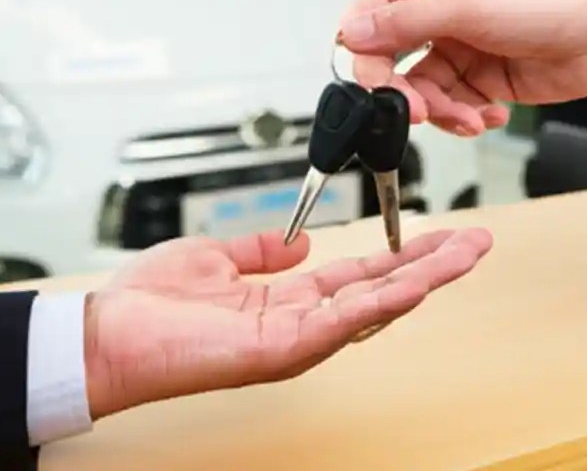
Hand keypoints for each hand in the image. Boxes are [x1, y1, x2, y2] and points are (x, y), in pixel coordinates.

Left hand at [83, 228, 492, 419]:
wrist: (108, 334)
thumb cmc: (151, 305)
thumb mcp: (216, 259)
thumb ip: (260, 250)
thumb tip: (298, 241)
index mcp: (289, 301)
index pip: (362, 274)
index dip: (404, 253)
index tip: (442, 234)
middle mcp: (301, 324)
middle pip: (383, 290)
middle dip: (434, 265)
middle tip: (478, 242)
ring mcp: (295, 341)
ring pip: (374, 307)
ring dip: (423, 279)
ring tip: (463, 255)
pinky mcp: (279, 351)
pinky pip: (340, 325)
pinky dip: (379, 304)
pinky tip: (411, 285)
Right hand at [339, 0, 586, 135]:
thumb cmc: (549, 6)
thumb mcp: (468, 10)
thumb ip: (405, 22)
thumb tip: (352, 31)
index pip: (376, 7)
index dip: (362, 38)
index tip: (363, 69)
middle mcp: (443, 17)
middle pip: (393, 58)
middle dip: (402, 90)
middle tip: (415, 110)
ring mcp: (462, 52)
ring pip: (423, 91)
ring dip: (441, 111)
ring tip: (468, 116)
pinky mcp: (482, 84)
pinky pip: (453, 108)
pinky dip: (465, 118)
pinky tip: (490, 115)